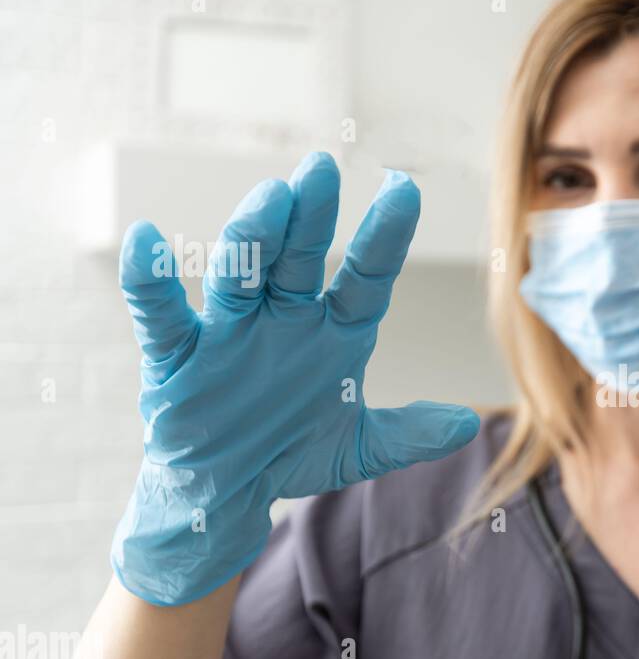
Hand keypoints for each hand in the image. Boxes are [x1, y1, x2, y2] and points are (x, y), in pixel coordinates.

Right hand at [112, 153, 479, 605]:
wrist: (226, 489)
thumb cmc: (292, 451)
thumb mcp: (359, 449)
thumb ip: (409, 434)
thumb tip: (469, 424)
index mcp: (335, 331)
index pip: (366, 275)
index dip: (385, 236)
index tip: (404, 188)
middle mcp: (285, 317)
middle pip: (300, 258)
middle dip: (312, 216)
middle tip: (322, 169)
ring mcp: (231, 329)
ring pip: (240, 273)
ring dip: (253, 237)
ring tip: (270, 199)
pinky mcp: (177, 352)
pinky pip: (161, 310)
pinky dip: (150, 278)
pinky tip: (148, 241)